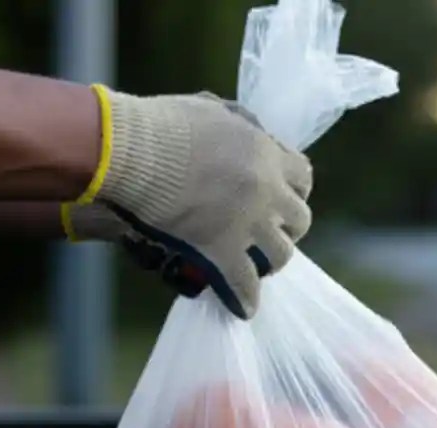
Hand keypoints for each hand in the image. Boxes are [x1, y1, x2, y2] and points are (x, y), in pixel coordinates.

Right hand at [72, 86, 312, 318]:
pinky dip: (245, 298)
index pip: (303, 178)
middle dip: (287, 227)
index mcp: (266, 154)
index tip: (281, 196)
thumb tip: (250, 133)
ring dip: (271, 261)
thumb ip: (240, 124)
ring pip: (281, 255)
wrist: (133, 151)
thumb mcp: (213, 110)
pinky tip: (244, 307)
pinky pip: (245, 284)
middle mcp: (267, 190)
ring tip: (258, 266)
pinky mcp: (222, 251)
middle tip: (269, 232)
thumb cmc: (163, 125)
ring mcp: (248, 223)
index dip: (293, 189)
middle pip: (299, 219)